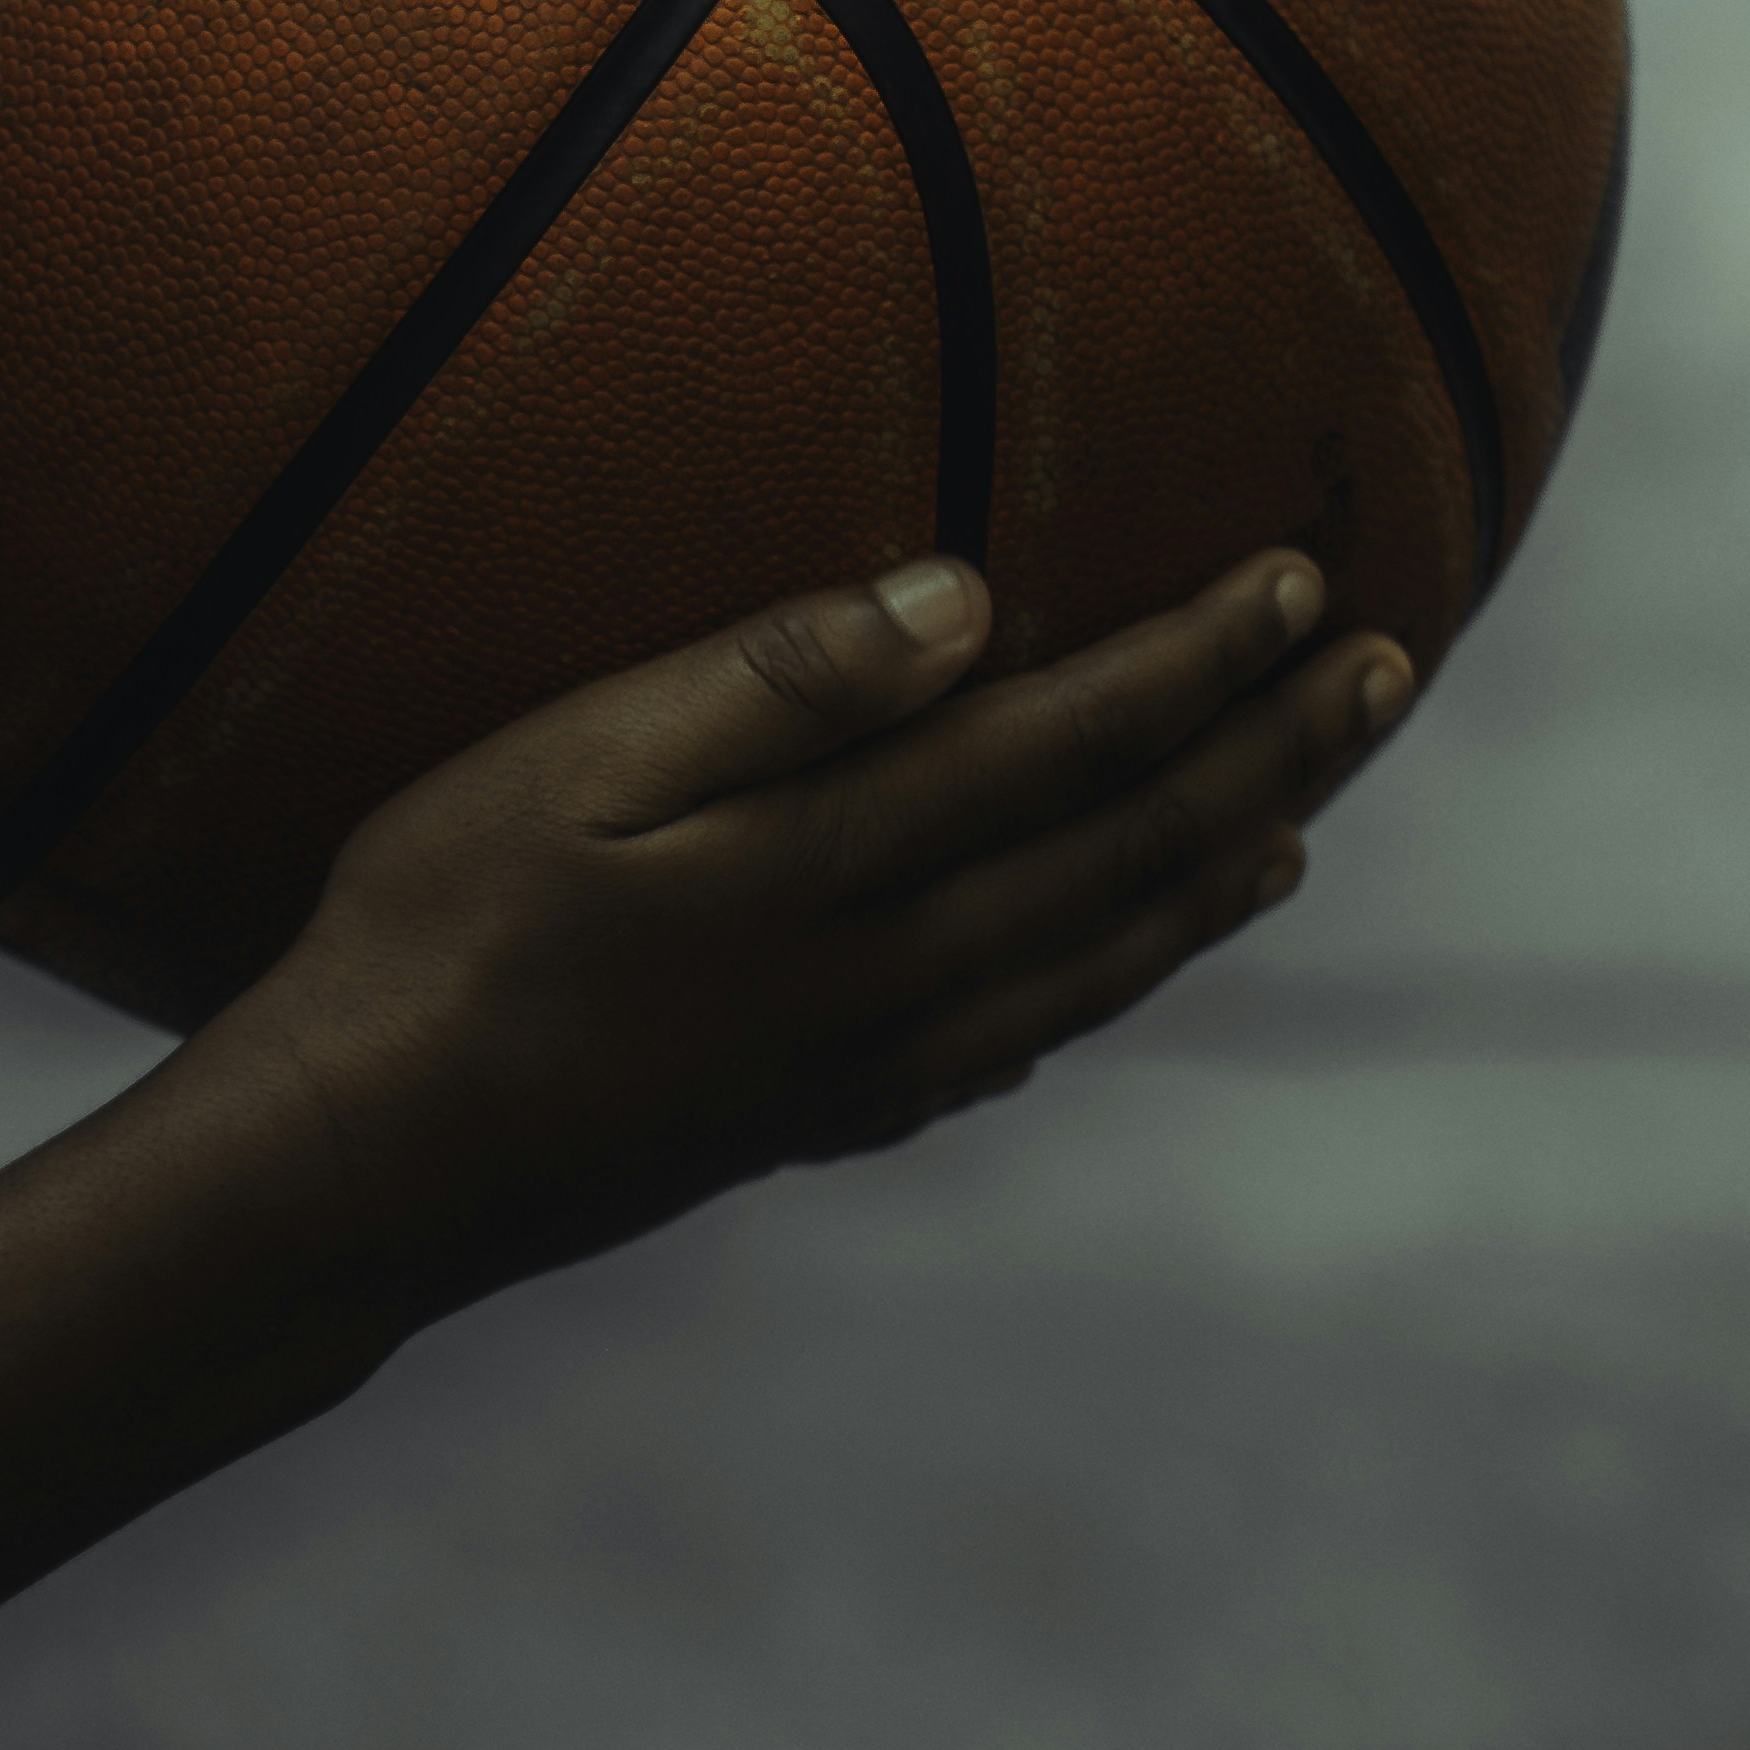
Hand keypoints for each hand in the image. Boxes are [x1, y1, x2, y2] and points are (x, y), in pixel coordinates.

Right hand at [213, 549, 1402, 1341]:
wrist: (366, 1169)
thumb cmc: (433, 927)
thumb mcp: (571, 764)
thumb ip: (775, 683)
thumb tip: (969, 600)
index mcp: (837, 867)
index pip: (1072, 740)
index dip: (1201, 658)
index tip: (1304, 579)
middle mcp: (889, 974)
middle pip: (1127, 847)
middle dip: (1269, 750)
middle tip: (1383, 670)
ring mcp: (863, 1063)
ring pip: (1097, 954)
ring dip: (1218, 871)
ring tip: (1304, 816)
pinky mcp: (819, 1118)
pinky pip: (1020, 1037)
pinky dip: (1109, 980)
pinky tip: (1117, 962)